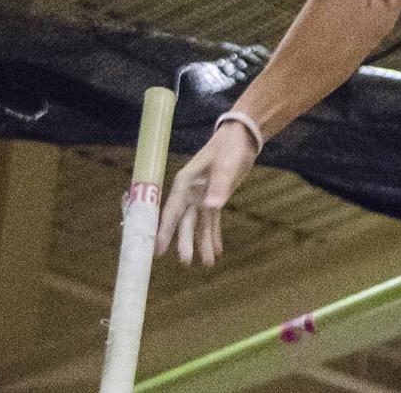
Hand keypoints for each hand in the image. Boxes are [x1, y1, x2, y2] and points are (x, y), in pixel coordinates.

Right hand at [156, 121, 258, 266]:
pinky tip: (216, 251)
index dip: (164, 231)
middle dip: (185, 242)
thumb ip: (219, 186)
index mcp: (185, 183)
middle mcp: (190, 192)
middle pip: (185, 221)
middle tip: (186, 263)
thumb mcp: (226, 165)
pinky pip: (212, 221)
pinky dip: (214, 235)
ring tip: (207, 264)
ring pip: (199, 224)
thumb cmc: (230, 147)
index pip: (171, 211)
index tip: (158, 250)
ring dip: (202, 242)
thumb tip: (212, 207)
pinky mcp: (214, 198)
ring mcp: (201, 196)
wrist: (243, 137)